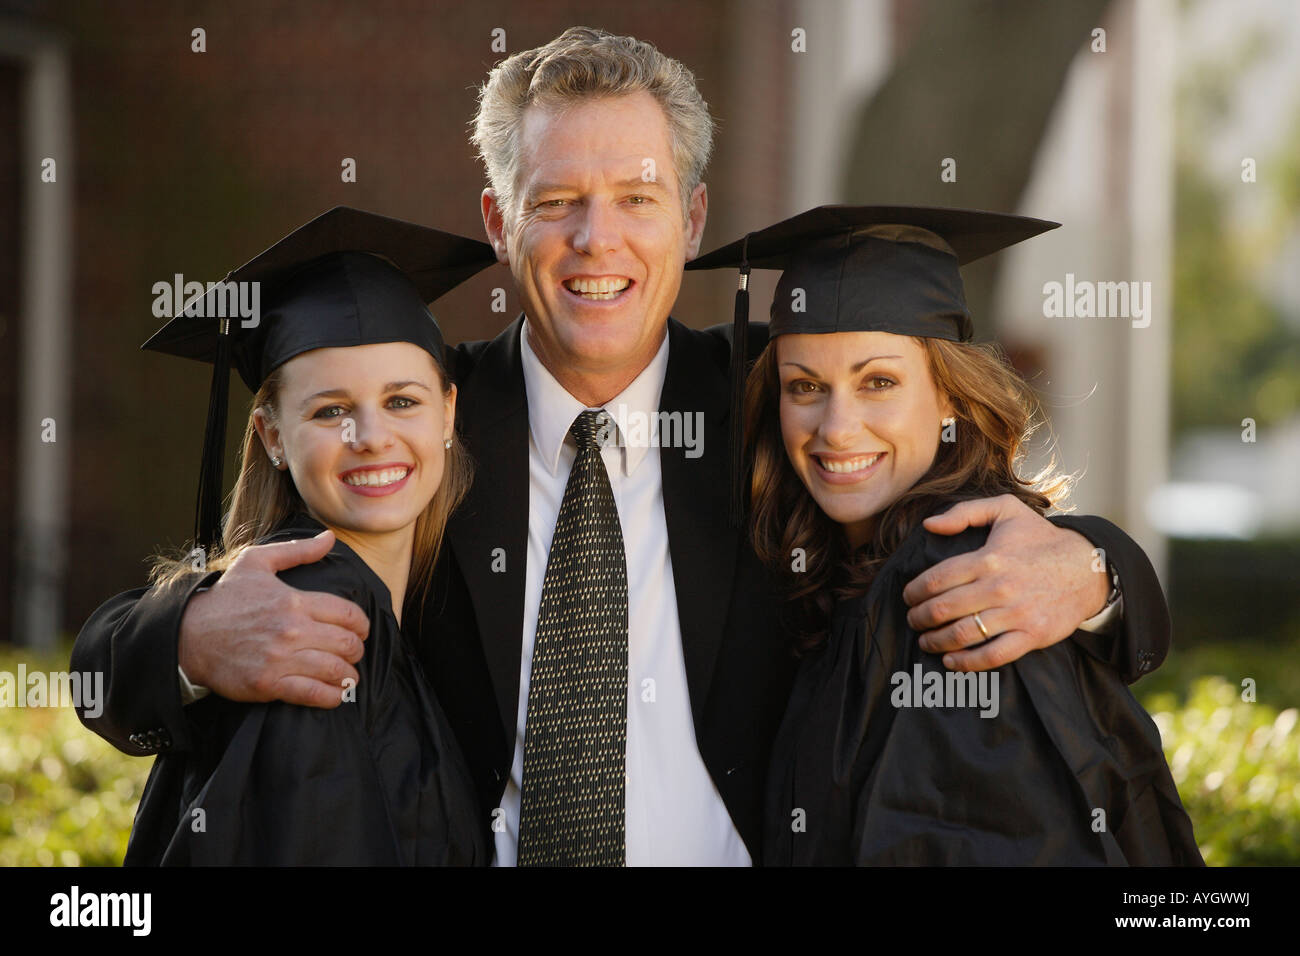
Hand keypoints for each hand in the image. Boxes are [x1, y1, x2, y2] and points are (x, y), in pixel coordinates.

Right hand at [178, 530, 368, 707]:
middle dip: (357, 650)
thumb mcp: (256, 562)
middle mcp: (292, 630)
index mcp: (295, 601)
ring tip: (348, 674)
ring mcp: (280, 659)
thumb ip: (297, 551)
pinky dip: (332, 696)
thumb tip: (329, 538)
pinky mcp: (268, 684)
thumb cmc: (224, 598)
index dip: (362, 625)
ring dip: (349, 675)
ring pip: (335, 670)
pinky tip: (336, 694)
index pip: (348, 614)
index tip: (360, 631)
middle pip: (347, 644)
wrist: (187, 634)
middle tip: (354, 652)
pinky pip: (313, 694)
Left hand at [901, 495, 1108, 671]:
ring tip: (926, 640)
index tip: (908, 597)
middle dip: (919, 618)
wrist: (1088, 567)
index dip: (914, 592)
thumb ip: (964, 512)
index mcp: (987, 558)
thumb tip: (929, 524)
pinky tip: (951, 660)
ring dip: (935, 641)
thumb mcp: (1006, 510)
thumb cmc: (1041, 538)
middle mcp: (998, 588)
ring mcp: (1015, 614)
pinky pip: (992, 656)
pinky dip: (966, 662)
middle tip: (913, 620)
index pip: (937, 579)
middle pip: (942, 609)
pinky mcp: (1031, 635)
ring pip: (962, 635)